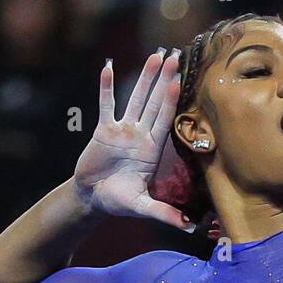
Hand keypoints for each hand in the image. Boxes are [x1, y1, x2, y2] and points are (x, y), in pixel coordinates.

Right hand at [73, 49, 192, 229]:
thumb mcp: (143, 206)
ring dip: (143, 77)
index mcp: (151, 149)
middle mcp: (140, 135)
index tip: (180, 80)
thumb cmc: (119, 201)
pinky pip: (105, 105)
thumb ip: (164, 213)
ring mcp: (122, 130)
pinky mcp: (102, 130)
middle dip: (163, 79)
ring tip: (154, 56)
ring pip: (134, 97)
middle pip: (154, 101)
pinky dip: (105, 86)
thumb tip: (189, 228)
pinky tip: (108, 66)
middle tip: (174, 55)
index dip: (172, 99)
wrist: (94, 198)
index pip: (165, 119)